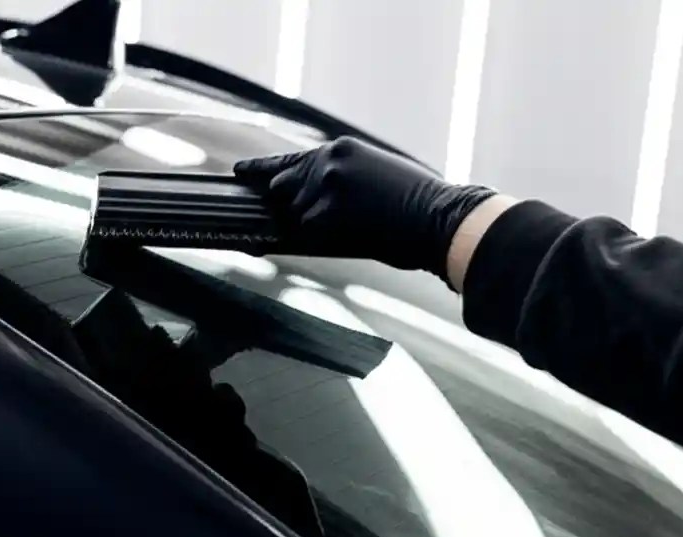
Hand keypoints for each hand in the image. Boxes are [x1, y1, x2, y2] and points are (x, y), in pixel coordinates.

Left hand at [234, 137, 494, 282]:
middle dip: (289, 205)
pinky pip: (308, 236)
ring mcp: (322, 188)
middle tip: (302, 215)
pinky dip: (321, 242)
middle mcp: (326, 162)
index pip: (291, 159)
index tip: (241, 172)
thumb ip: (344, 179)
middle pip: (283, 187)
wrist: (441, 218)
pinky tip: (349, 238)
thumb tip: (319, 200)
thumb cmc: (422, 204)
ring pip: (296, 215)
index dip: (263, 168)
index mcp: (341, 149)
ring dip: (314, 227)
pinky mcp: (323, 215)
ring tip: (354, 225)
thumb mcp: (378, 174)